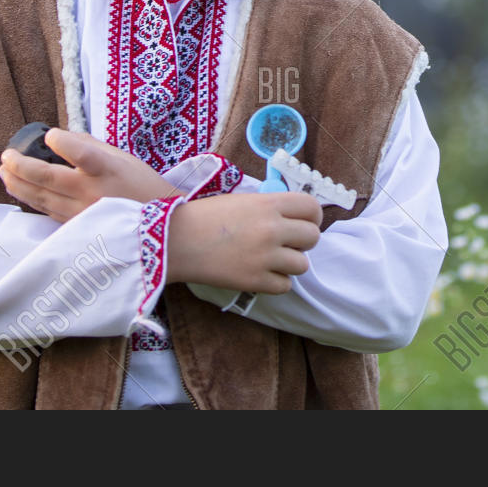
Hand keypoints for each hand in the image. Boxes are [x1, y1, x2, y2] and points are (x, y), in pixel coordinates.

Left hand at [0, 128, 176, 221]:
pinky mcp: (77, 228)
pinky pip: (48, 212)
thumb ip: (91, 146)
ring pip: (41, 198)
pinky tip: (21, 191)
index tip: (50, 136)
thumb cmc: (143, 188)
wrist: (160, 230)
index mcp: (107, 170)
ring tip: (4, 172)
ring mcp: (82, 213)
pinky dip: (32, 200)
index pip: (81, 153)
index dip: (62, 142)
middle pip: (48, 178)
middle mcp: (92, 192)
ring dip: (18, 184)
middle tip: (6, 156)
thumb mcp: (123, 159)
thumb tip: (61, 138)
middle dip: (20, 166)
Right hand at [165, 192, 321, 292]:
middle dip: (302, 241)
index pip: (312, 207)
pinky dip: (276, 282)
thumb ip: (270, 207)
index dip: (312, 216)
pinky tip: (261, 273)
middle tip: (287, 242)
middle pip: (312, 237)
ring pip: (302, 265)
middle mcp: (271, 229)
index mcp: (268, 204)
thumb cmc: (204, 216)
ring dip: (290, 263)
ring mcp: (264, 256)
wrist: (175, 240)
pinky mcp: (254, 281)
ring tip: (271, 259)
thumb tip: (294, 217)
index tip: (304, 222)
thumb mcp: (242, 200)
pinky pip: (285, 286)